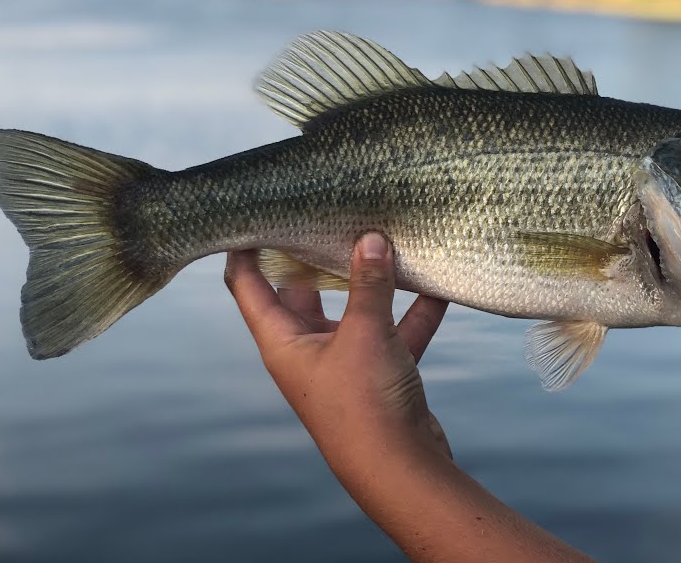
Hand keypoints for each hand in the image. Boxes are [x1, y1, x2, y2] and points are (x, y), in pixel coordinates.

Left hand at [224, 233, 451, 473]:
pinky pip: (394, 332)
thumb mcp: (365, 334)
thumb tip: (370, 238)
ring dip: (371, 282)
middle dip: (316, 255)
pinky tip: (436, 285)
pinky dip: (413, 311)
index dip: (245, 248)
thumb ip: (369, 284)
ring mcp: (345, 363)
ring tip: (385, 238)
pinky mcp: (380, 374)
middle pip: (302, 291)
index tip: (249, 210)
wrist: (402, 470)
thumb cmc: (365, 405)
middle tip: (326, 212)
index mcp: (283, 342)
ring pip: (354, 310)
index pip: (249, 286)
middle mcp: (308, 351)